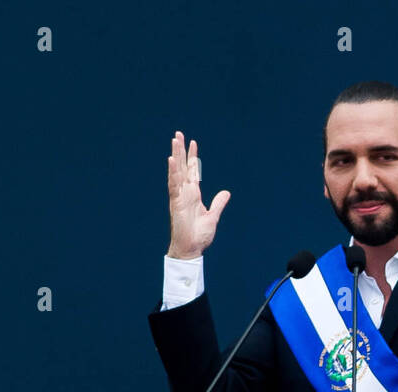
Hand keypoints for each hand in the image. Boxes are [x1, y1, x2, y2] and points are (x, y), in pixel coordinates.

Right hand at [167, 131, 229, 258]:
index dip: (193, 157)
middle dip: (181, 151)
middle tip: (178, 135)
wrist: (191, 249)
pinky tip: (172, 160)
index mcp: (193, 195)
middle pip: (183, 167)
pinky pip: (173, 185)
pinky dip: (173, 172)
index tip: (193, 142)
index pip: (193, 172)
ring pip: (177, 172)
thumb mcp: (213, 216)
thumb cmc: (199, 236)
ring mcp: (179, 197)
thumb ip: (218, 203)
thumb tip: (226, 192)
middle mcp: (185, 193)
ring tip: (174, 140)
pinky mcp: (176, 203)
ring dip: (176, 156)